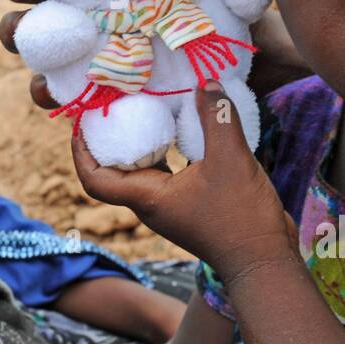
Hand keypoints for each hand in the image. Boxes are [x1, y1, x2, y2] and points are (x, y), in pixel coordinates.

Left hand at [71, 79, 296, 279]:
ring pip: (142, 169)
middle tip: (113, 105)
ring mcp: (170, 205)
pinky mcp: (189, 204)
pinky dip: (167, 149)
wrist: (264, 260)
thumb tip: (205, 83)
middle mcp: (151, 203)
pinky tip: (182, 128)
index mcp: (147, 198)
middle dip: (108, 139)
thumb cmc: (240, 217)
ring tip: (144, 109)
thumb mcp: (231, 160)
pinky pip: (166, 172)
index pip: (95, 179)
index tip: (80, 123)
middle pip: (114, 170)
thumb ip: (217, 118)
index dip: (80, 152)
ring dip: (139, 143)